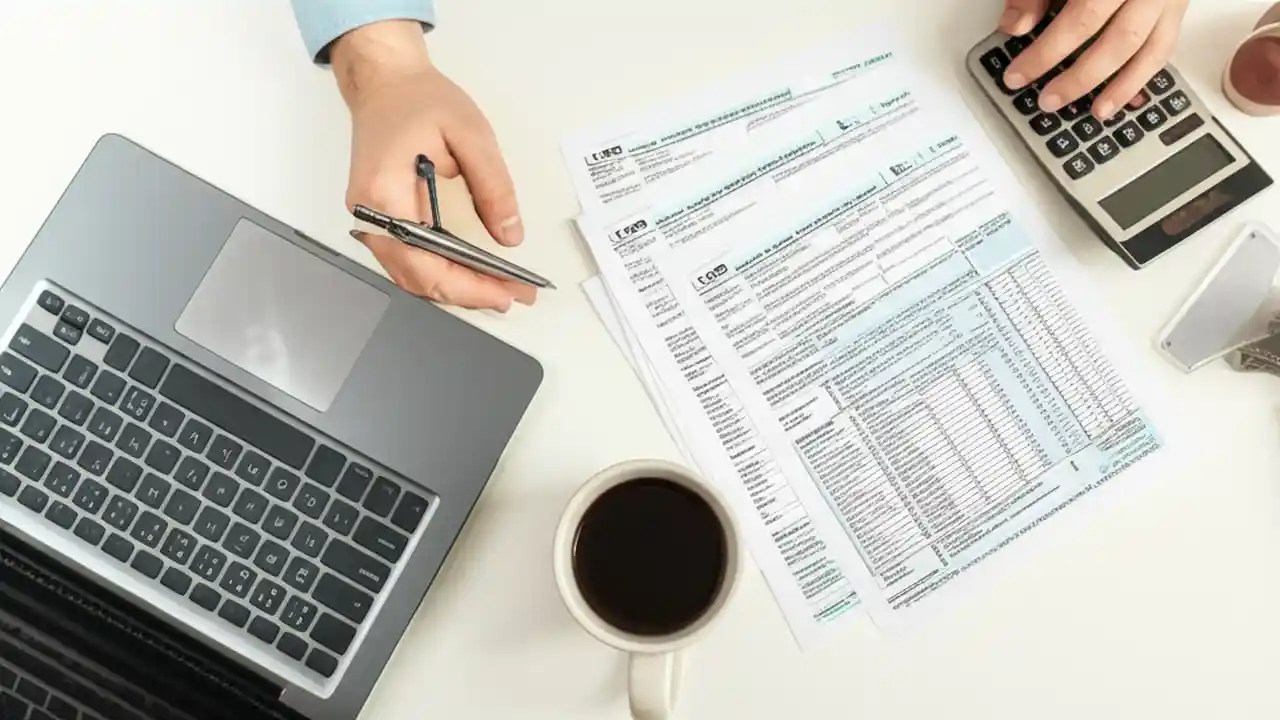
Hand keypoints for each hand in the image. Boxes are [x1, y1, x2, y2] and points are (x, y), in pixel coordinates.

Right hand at [332, 21, 534, 311]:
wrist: (385, 82)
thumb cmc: (420, 100)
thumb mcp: (471, 134)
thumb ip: (493, 187)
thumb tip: (509, 236)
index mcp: (385, 194)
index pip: (426, 262)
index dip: (468, 286)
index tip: (506, 293)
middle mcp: (369, 215)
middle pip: (417, 278)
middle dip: (468, 293)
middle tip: (513, 296)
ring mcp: (369, 221)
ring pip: (412, 276)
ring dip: (455, 288)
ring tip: (499, 290)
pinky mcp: (379, 220)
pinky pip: (409, 261)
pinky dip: (441, 273)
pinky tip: (470, 274)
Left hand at [999, 0, 1189, 119]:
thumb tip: (1014, 27)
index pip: (1081, 18)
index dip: (1046, 52)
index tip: (1017, 76)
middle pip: (1118, 39)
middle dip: (1080, 76)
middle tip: (1048, 99)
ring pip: (1150, 47)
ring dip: (1122, 85)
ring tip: (1095, 111)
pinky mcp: (1178, 4)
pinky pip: (1166, 44)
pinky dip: (1144, 74)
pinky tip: (1125, 97)